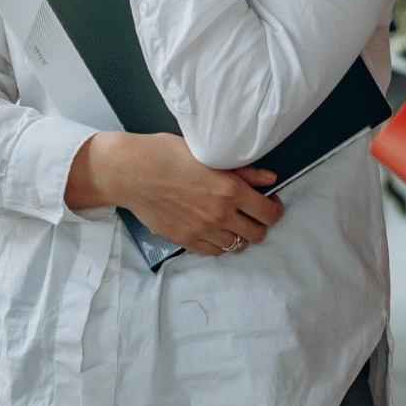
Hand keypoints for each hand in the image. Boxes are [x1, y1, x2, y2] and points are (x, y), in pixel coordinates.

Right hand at [64, 131, 282, 254]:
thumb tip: (268, 178)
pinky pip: (214, 252)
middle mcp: (220, 213)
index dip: (275, 209)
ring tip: (230, 220)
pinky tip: (213, 229)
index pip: (269, 213)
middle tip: (251, 212)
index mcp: (230, 188)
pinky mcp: (186, 240)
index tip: (270, 202)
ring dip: (238, 234)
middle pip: (257, 234)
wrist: (129, 171)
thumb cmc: (164, 154)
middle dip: (259, 223)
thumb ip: (243, 170)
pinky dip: (219, 243)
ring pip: (237, 246)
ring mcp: (203, 230)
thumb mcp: (207, 154)